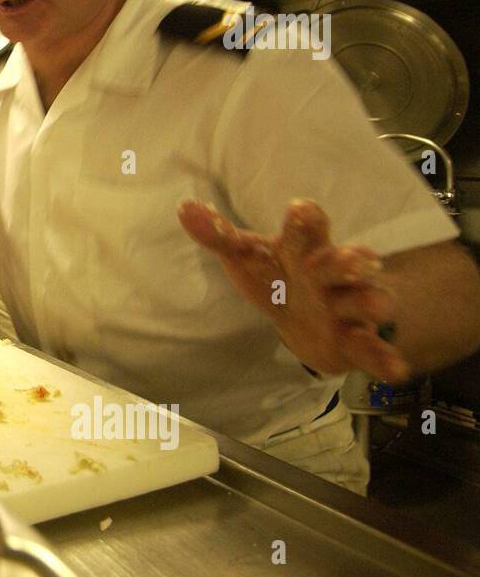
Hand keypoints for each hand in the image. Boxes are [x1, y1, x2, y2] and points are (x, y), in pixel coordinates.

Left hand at [178, 197, 406, 381]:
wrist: (308, 320)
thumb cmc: (278, 277)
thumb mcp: (248, 257)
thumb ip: (219, 236)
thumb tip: (185, 208)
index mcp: (306, 249)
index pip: (308, 229)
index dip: (305, 220)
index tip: (299, 209)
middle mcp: (334, 275)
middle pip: (345, 263)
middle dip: (346, 262)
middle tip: (348, 260)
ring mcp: (349, 308)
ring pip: (366, 302)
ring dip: (369, 302)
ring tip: (374, 305)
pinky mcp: (356, 342)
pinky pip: (374, 350)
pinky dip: (384, 358)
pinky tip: (392, 368)